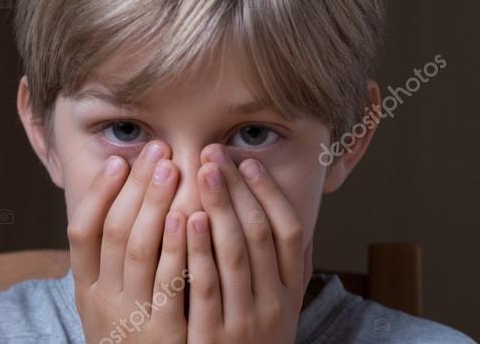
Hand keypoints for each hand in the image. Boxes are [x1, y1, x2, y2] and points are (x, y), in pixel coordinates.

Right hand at [67, 141, 188, 343]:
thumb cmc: (134, 337)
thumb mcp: (111, 302)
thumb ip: (113, 261)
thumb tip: (124, 201)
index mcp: (87, 290)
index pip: (82, 232)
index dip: (100, 194)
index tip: (119, 159)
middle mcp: (105, 301)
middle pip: (115, 233)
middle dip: (136, 188)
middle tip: (158, 151)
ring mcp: (134, 316)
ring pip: (139, 250)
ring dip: (156, 204)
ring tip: (172, 167)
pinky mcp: (166, 332)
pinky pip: (171, 282)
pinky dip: (178, 246)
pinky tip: (189, 215)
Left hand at [185, 144, 307, 343]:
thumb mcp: (279, 310)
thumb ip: (286, 271)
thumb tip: (294, 225)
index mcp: (291, 291)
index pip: (287, 231)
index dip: (269, 193)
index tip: (246, 162)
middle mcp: (275, 303)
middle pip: (258, 234)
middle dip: (235, 189)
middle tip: (213, 154)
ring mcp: (247, 320)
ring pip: (234, 253)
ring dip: (217, 206)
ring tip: (199, 171)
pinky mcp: (215, 338)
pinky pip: (207, 286)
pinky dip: (197, 250)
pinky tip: (186, 219)